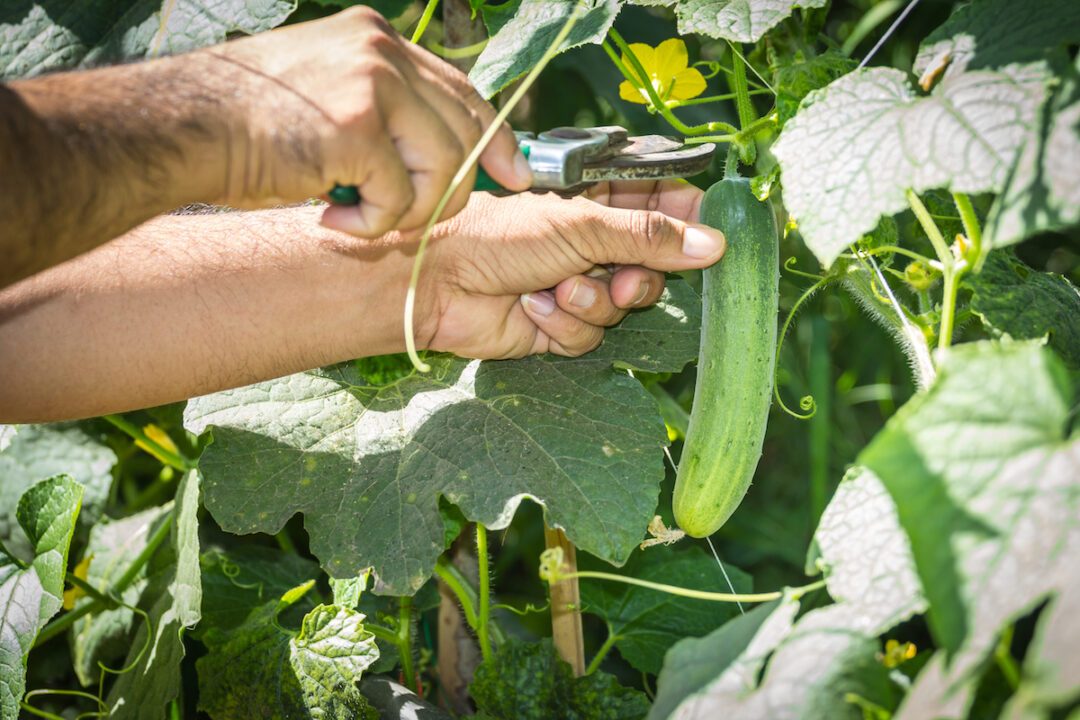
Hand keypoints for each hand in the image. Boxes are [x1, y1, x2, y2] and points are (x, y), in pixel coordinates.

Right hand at [203, 7, 530, 235]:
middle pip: (464, 133)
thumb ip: (381, 110)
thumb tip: (434, 151)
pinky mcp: (357, 127)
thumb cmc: (246, 123)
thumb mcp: (325, 96)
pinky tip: (333, 219)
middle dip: (449, 192)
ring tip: (361, 217)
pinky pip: (401, 197)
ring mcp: (372, 84)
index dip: (494, 139)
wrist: (182, 127)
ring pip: (443, 169)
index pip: (463, 91)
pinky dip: (373, 224)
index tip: (515, 176)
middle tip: (408, 220)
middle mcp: (381, 52)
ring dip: (410, 213)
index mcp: (376, 41)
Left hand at [416, 180, 724, 357]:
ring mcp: (575, 285)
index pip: (660, 206)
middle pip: (652, 267)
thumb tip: (714, 243)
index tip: (705, 232)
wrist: (438, 283)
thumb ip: (650, 236)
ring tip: (558, 289)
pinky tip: (533, 308)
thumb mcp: (583, 226)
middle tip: (621, 279)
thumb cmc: (501, 236)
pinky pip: (588, 336)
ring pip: (622, 308)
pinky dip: (563, 324)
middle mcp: (591, 244)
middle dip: (638, 278)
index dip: (685, 219)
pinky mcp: (556, 326)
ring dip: (592, 302)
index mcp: (598, 203)